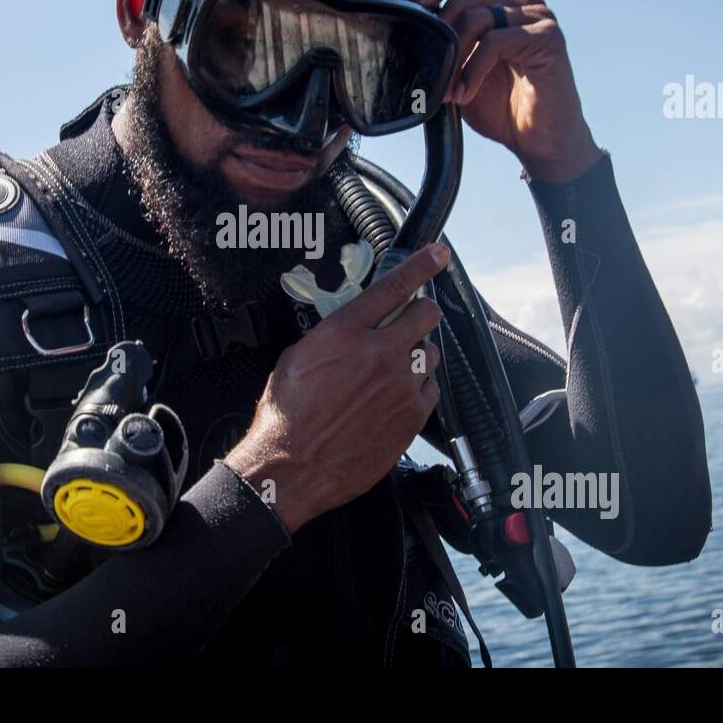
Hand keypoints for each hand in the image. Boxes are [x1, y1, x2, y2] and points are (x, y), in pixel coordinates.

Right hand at [223, 244, 448, 532]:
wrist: (292, 468)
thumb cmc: (285, 416)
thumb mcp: (297, 358)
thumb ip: (333, 336)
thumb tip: (353, 326)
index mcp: (346, 331)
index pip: (394, 285)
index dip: (421, 264)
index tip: (437, 254)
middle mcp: (380, 353)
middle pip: (425, 314)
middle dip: (419, 313)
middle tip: (408, 322)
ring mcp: (401, 385)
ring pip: (430, 352)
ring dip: (417, 355)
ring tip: (392, 373)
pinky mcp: (412, 416)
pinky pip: (430, 389)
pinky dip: (418, 389)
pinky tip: (395, 399)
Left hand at [414, 0, 602, 182]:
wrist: (539, 142)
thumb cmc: (503, 110)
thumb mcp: (461, 74)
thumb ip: (446, 49)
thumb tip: (410, 33)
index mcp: (503, 6)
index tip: (418, 4)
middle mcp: (524, 5)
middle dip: (440, 38)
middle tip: (432, 75)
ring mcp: (539, 18)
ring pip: (477, 18)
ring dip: (454, 58)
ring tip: (449, 92)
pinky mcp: (548, 38)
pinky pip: (495, 41)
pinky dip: (472, 70)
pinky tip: (466, 94)